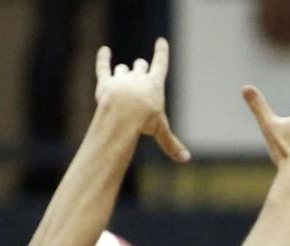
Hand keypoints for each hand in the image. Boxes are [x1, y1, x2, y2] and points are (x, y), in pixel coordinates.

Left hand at [93, 38, 189, 163]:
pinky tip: (103, 50)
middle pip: (140, 66)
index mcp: (155, 85)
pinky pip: (103, 67)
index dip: (161, 53)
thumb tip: (186, 159)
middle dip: (141, 67)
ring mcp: (121, 78)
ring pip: (123, 70)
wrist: (123, 112)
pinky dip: (103, 58)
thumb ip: (171, 144)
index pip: (160, 64)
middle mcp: (138, 77)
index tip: (161, 41)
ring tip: (124, 73)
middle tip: (141, 67)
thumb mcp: (161, 131)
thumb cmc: (145, 120)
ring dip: (124, 72)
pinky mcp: (105, 82)